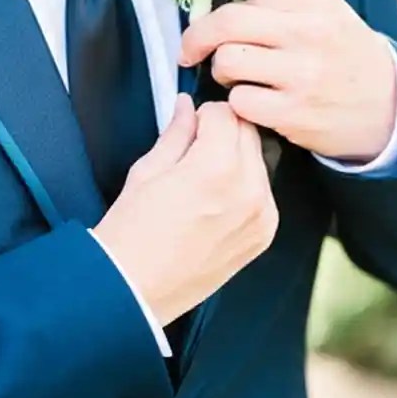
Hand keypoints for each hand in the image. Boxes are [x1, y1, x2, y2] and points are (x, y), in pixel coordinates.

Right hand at [93, 96, 277, 325]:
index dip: (205, 114)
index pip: (226, 113)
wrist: (133, 289)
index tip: (192, 125)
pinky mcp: (264, 234)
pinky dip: (246, 189)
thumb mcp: (147, 171)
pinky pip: (264, 193)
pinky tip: (216, 204)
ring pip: (259, 161)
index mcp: (217, 167)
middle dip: (225, 132)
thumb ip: (177, 133)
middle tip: (196, 150)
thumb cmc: (131, 234)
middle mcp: (248, 189)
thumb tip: (187, 107)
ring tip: (204, 182)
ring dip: (237, 159)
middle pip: (249, 133)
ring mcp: (261, 214)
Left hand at [179, 0, 396, 162]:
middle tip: (191, 53)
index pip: (242, 1)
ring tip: (241, 80)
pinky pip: (240, 102)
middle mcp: (309, 33)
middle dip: (197, 40)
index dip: (212, 17)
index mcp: (314, 2)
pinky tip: (257, 104)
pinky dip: (240, 104)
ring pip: (227, 63)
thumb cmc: (348, 57)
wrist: (392, 106)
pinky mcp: (295, 113)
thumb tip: (220, 11)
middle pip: (226, 26)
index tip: (204, 32)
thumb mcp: (327, 16)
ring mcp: (302, 75)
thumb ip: (280, 7)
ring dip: (224, 74)